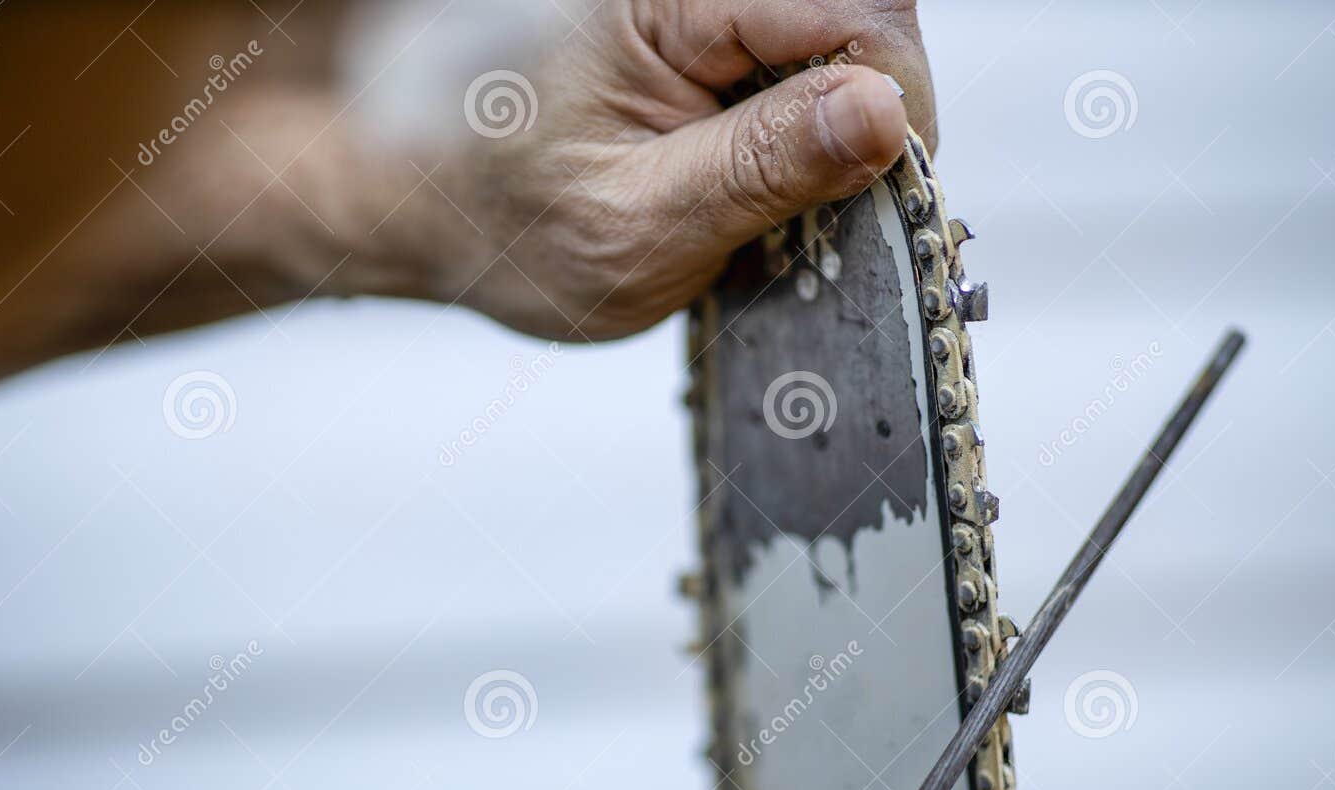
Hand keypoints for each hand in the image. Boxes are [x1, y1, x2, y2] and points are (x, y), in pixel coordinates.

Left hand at [447, 0, 936, 340]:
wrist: (442, 209)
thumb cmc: (511, 222)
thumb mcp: (639, 224)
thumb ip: (761, 167)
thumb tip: (882, 114)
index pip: (857, 9)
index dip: (892, 108)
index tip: (877, 197)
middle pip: (865, 9)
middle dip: (870, 116)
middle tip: (826, 213)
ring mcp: (701, 5)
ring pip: (850, 31)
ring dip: (841, 125)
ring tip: (778, 202)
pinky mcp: (714, 26)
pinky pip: (811, 52)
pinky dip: (809, 125)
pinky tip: (763, 175)